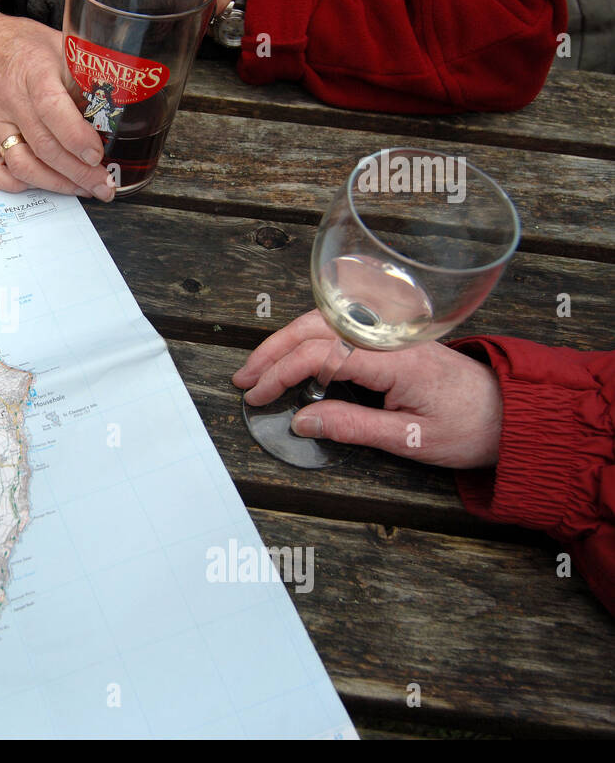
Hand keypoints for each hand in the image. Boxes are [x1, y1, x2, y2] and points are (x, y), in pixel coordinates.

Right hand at [0, 0, 114, 200]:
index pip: (52, 109)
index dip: (76, 137)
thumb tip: (115, 111)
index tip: (97, 155)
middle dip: (78, 172)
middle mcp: (10, 100)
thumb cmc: (27, 47)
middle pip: (43, 146)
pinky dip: (14, 185)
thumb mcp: (63, 47)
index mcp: (34, 72)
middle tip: (104, 186)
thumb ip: (85, 77)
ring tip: (83, 189)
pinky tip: (40, 184)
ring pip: (21, 165)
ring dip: (55, 184)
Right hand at [232, 310, 503, 468]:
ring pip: (326, 322)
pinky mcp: (392, 340)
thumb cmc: (471, 429)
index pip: (323, 353)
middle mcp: (391, 337)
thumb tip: (301, 420)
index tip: (259, 396)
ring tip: (259, 368)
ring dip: (287, 342)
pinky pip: (342, 328)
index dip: (283, 372)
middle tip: (244, 379)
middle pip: (317, 327)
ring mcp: (392, 334)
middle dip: (273, 350)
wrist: (516, 414)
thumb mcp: (410, 440)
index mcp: (396, 359)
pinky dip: (308, 339)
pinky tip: (293, 358)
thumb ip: (352, 427)